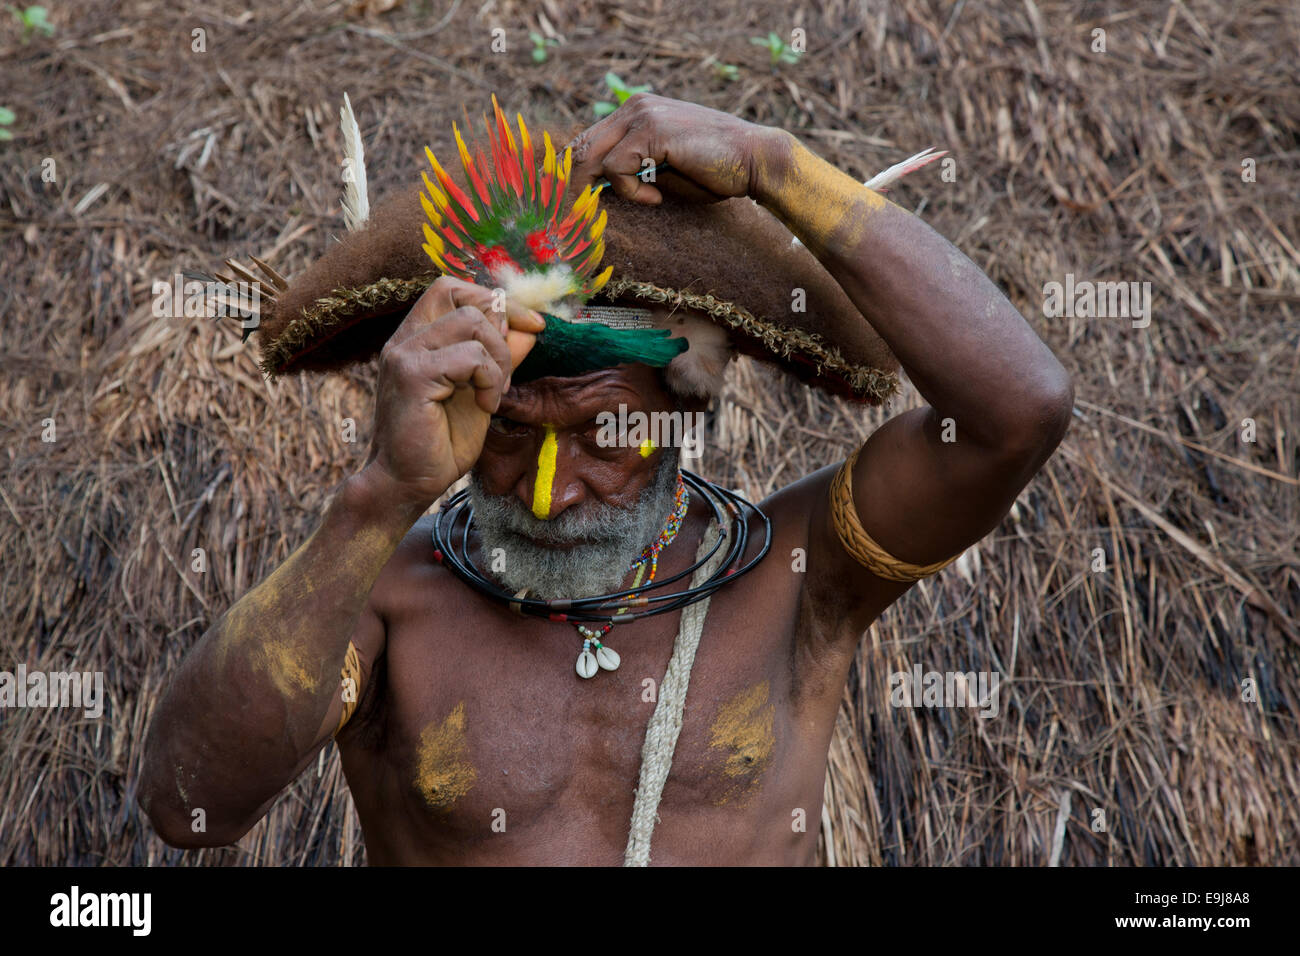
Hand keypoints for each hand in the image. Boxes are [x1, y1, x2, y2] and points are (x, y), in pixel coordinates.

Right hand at [360, 277, 544, 507]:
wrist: (407, 483)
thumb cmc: (440, 442)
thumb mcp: (482, 391)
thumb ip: (501, 358)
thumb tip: (530, 328)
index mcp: (416, 337)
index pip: (453, 288)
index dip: (497, 300)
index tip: (532, 326)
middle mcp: (405, 338)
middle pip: (461, 294)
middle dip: (501, 325)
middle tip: (505, 372)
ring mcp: (404, 353)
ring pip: (471, 321)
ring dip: (498, 357)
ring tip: (493, 392)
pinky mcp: (412, 374)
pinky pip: (470, 356)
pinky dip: (489, 379)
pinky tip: (485, 405)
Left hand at [567, 93, 779, 204]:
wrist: (754, 159)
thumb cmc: (713, 170)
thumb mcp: (662, 168)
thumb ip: (631, 168)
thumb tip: (594, 187)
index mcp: (637, 111)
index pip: (588, 140)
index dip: (578, 175)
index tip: (584, 205)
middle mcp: (635, 106)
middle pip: (580, 147)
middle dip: (577, 186)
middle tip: (590, 214)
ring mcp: (642, 115)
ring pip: (592, 157)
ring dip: (611, 190)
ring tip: (646, 200)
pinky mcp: (650, 130)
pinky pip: (615, 167)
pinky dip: (630, 191)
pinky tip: (656, 198)